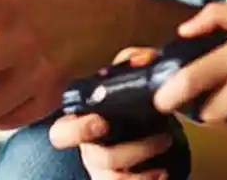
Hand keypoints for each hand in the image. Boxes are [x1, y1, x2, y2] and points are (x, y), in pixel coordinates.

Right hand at [49, 47, 174, 179]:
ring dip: (147, 159)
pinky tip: (162, 169)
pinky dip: (149, 179)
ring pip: (116, 177)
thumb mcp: (128, 80)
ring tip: (166, 141)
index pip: (61, 133)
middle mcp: (89, 150)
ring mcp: (103, 171)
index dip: (77, 130)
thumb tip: (143, 59)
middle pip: (96, 158)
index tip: (101, 122)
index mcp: (81, 125)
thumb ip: (132, 63)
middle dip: (128, 150)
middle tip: (157, 137)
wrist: (147, 134)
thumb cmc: (128, 106)